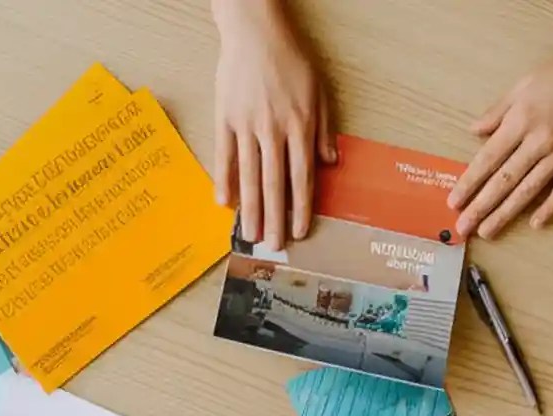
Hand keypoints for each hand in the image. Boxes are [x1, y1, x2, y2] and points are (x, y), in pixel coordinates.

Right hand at [213, 0, 336, 250]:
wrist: (256, 32)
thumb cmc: (291, 59)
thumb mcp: (319, 91)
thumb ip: (324, 129)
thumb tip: (329, 162)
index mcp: (300, 126)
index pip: (302, 177)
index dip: (301, 207)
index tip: (301, 231)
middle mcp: (273, 130)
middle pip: (274, 184)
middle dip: (275, 219)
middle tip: (274, 246)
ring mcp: (247, 125)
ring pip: (249, 176)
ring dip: (251, 209)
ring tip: (250, 235)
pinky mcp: (225, 118)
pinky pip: (224, 156)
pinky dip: (223, 180)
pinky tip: (223, 203)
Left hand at [449, 0, 552, 238]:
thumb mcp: (523, 84)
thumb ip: (497, 111)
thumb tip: (474, 131)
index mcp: (520, 121)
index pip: (487, 159)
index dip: (469, 183)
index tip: (453, 201)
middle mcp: (539, 141)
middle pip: (504, 181)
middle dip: (480, 207)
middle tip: (463, 227)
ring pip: (529, 190)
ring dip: (506, 213)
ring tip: (488, 231)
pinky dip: (549, 207)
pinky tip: (535, 224)